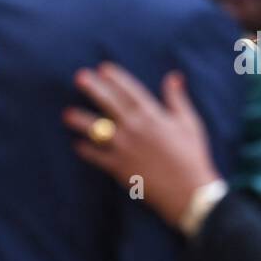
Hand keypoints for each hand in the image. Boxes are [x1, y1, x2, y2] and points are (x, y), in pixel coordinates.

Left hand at [64, 64, 219, 229]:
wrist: (188, 191)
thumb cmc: (192, 156)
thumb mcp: (189, 123)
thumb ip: (177, 99)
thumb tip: (174, 77)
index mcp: (152, 115)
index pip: (130, 91)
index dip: (116, 78)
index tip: (104, 68)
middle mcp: (135, 128)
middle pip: (109, 103)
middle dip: (94, 88)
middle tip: (80, 77)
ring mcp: (124, 148)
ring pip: (97, 129)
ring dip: (81, 121)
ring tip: (67, 114)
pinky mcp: (119, 167)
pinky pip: (97, 156)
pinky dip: (86, 151)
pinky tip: (77, 145)